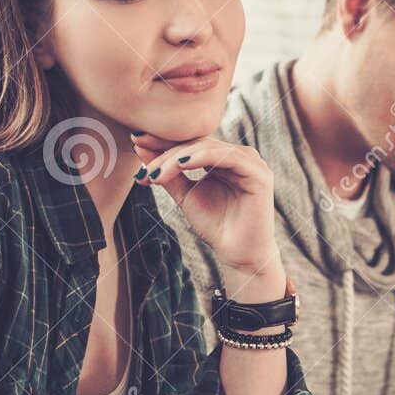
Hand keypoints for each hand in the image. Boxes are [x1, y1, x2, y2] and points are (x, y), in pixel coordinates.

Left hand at [132, 133, 282, 293]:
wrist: (237, 254)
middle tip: (144, 164)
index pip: (191, 142)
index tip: (136, 142)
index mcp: (224, 158)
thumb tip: (140, 148)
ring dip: (178, 157)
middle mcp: (239, 156)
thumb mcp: (185, 195)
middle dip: (167, 151)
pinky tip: (181, 163)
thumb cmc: (215, 226)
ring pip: (208, 148)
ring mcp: (251, 163)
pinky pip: (227, 157)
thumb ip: (167, 173)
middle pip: (197, 143)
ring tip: (156, 172)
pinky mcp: (258, 174)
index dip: (164, 140)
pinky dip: (201, 157)